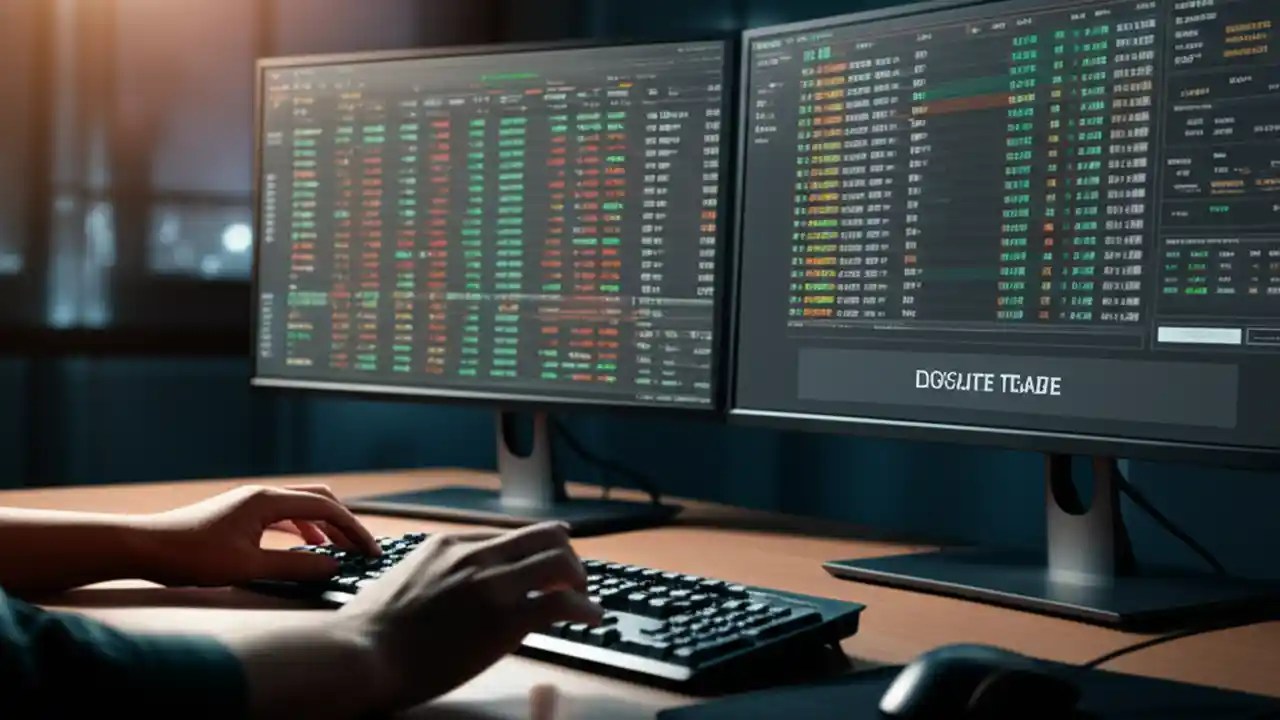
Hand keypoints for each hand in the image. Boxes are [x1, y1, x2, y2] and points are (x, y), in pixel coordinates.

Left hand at [139, 484, 380, 586]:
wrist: (143, 546)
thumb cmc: (191, 555)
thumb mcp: (248, 566)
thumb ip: (294, 565)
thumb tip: (332, 566)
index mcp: (268, 500)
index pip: (326, 507)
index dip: (353, 529)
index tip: (371, 551)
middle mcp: (263, 495)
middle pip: (318, 499)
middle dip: (344, 522)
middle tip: (361, 548)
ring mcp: (250, 503)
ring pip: (301, 507)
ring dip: (324, 527)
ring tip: (339, 552)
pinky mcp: (240, 515)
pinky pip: (283, 517)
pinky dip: (303, 530)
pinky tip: (305, 548)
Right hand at [338, 522, 603, 711]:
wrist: (362, 654)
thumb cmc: (370, 631)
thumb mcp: (404, 579)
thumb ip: (435, 573)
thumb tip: (451, 586)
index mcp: (449, 543)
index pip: (509, 536)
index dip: (535, 551)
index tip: (547, 565)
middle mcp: (475, 555)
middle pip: (543, 537)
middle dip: (565, 557)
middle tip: (574, 579)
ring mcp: (492, 585)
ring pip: (558, 561)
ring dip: (579, 579)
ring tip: (584, 600)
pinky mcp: (505, 619)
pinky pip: (561, 603)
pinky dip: (585, 608)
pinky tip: (592, 619)